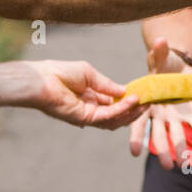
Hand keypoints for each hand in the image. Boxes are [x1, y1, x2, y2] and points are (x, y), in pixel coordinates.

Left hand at [26, 60, 147, 129]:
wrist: (42, 79)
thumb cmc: (60, 72)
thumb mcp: (90, 74)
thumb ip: (107, 85)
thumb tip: (126, 91)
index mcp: (91, 96)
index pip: (115, 102)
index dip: (129, 100)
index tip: (143, 94)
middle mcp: (91, 108)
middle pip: (117, 114)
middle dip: (134, 109)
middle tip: (149, 102)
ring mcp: (88, 115)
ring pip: (115, 119)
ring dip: (131, 112)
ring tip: (144, 102)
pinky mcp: (84, 119)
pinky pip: (108, 116)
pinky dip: (121, 110)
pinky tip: (132, 101)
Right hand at [128, 37, 191, 169]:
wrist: (180, 67)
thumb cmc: (165, 63)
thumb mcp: (160, 58)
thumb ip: (158, 53)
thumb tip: (160, 41)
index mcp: (147, 104)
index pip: (138, 122)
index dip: (136, 136)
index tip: (134, 151)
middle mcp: (160, 115)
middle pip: (160, 135)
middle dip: (163, 150)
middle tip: (167, 166)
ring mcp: (176, 118)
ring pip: (178, 136)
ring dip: (182, 150)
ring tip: (184, 166)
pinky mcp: (191, 116)